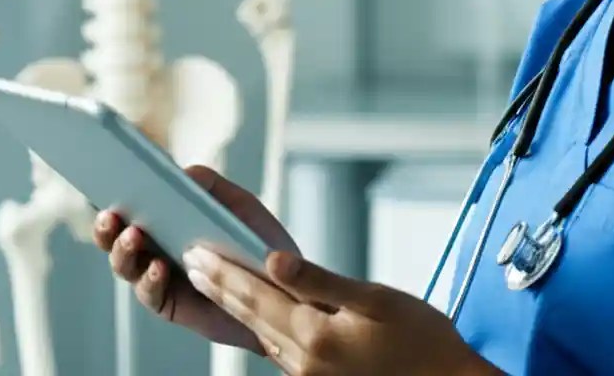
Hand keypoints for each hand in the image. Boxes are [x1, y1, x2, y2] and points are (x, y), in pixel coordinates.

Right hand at [91, 165, 299, 352]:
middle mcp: (152, 245)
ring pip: (125, 263)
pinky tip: (159, 267)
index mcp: (164, 217)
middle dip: (108, 223)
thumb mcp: (238, 205)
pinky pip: (149, 292)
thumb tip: (181, 172)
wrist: (282, 290)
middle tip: (112, 212)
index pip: (129, 201)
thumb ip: (211, 186)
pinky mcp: (167, 302)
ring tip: (134, 235)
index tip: (106, 177)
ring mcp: (156, 274)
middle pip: (115, 234)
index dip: (111, 189)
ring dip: (123, 249)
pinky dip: (150, 278)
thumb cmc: (257, 241)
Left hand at [182, 247, 501, 375]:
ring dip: (233, 306)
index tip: (196, 251)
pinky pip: (279, 349)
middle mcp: (304, 360)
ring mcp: (310, 375)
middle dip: (218, 287)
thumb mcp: (376, 300)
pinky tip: (257, 316)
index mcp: (315, 335)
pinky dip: (259, 326)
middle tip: (190, 261)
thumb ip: (320, 280)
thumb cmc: (422, 341)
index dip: (223, 271)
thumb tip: (274, 259)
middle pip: (249, 316)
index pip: (255, 296)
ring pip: (260, 333)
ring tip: (213, 282)